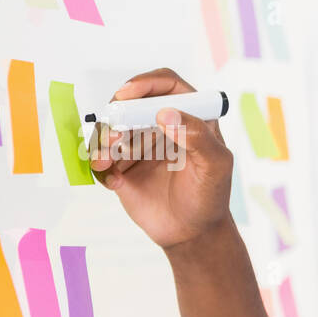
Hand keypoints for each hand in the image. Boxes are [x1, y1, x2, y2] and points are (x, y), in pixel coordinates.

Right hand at [90, 67, 234, 250]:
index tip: (127, 95)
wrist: (192, 233)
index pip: (167, 85)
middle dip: (117, 116)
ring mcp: (139, 145)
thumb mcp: (215, 166)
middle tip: (115, 136)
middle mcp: (161, 126)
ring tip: (107, 161)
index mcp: (189, 117)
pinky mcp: (122, 167)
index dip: (146, 83)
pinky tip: (117, 184)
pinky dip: (102, 167)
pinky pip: (102, 158)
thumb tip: (165, 113)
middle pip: (130, 104)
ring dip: (103, 141)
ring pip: (110, 129)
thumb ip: (198, 137)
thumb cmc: (210, 195)